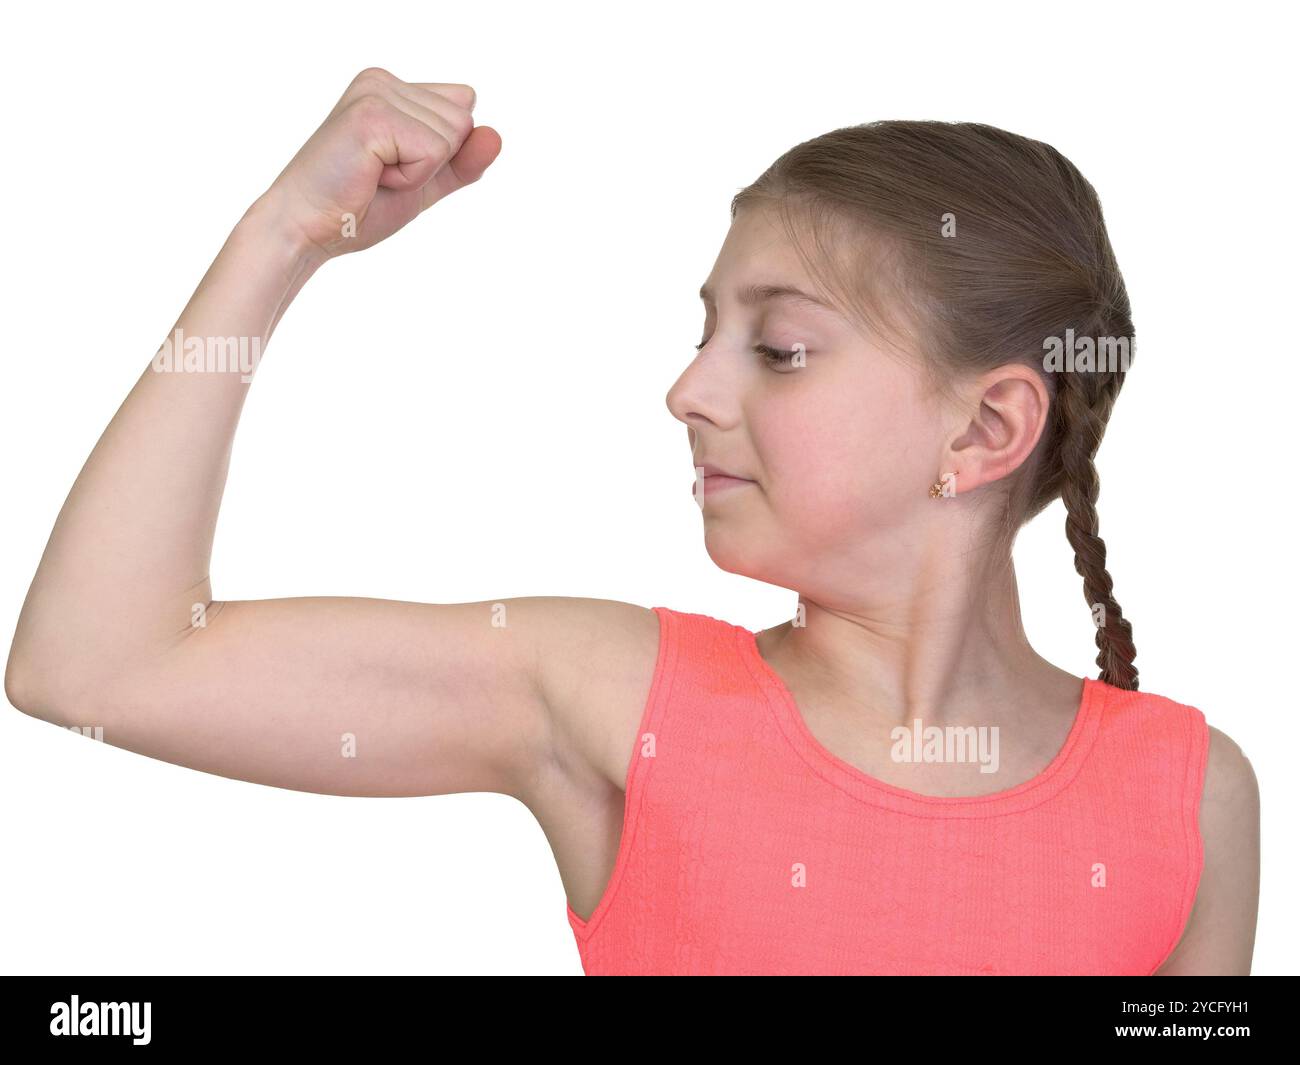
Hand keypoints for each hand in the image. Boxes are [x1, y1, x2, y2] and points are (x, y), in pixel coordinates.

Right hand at [261, 67, 500, 257]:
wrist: (308, 230)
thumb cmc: (359, 207)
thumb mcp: (424, 183)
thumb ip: (463, 162)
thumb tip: (496, 136)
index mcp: (392, 87)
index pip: (464, 107)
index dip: (443, 153)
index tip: (395, 167)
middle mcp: (383, 80)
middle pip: (463, 120)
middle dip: (433, 164)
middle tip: (382, 176)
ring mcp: (376, 93)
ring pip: (452, 136)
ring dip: (419, 173)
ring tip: (374, 175)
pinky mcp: (372, 116)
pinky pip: (434, 152)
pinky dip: (410, 179)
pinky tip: (371, 177)